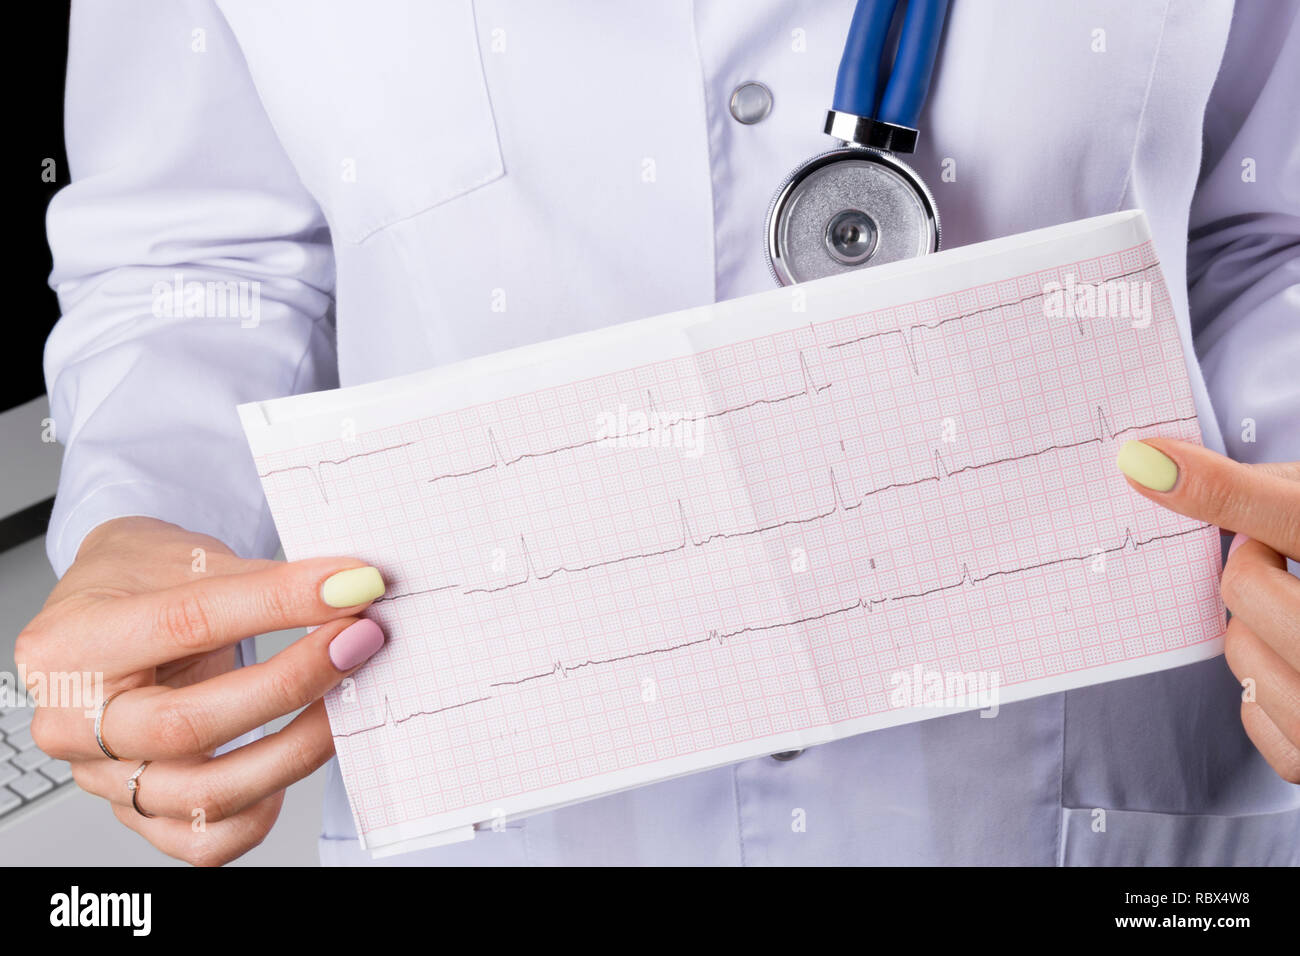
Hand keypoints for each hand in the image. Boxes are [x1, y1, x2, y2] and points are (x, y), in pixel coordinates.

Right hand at [14, 517, 387, 864]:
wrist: (100, 613)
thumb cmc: (134, 584)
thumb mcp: (188, 559)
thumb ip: (267, 582)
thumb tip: (351, 590)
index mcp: (73, 643)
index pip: (188, 624)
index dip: (279, 605)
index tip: (348, 589)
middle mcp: (72, 722)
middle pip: (190, 725)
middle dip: (291, 684)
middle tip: (356, 644)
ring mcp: (100, 776)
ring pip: (206, 795)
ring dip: (296, 750)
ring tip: (342, 705)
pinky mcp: (133, 811)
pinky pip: (205, 840)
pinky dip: (260, 810)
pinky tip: (288, 762)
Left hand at [1117, 439, 1299, 782]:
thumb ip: (1269, 494)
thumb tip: (1158, 470)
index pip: (1292, 513)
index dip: (1216, 487)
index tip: (1150, 466)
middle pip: (1247, 587)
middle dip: (1246, 569)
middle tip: (1271, 558)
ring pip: (1239, 651)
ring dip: (1248, 629)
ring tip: (1296, 617)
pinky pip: (1252, 713)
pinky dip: (1259, 688)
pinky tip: (1298, 666)